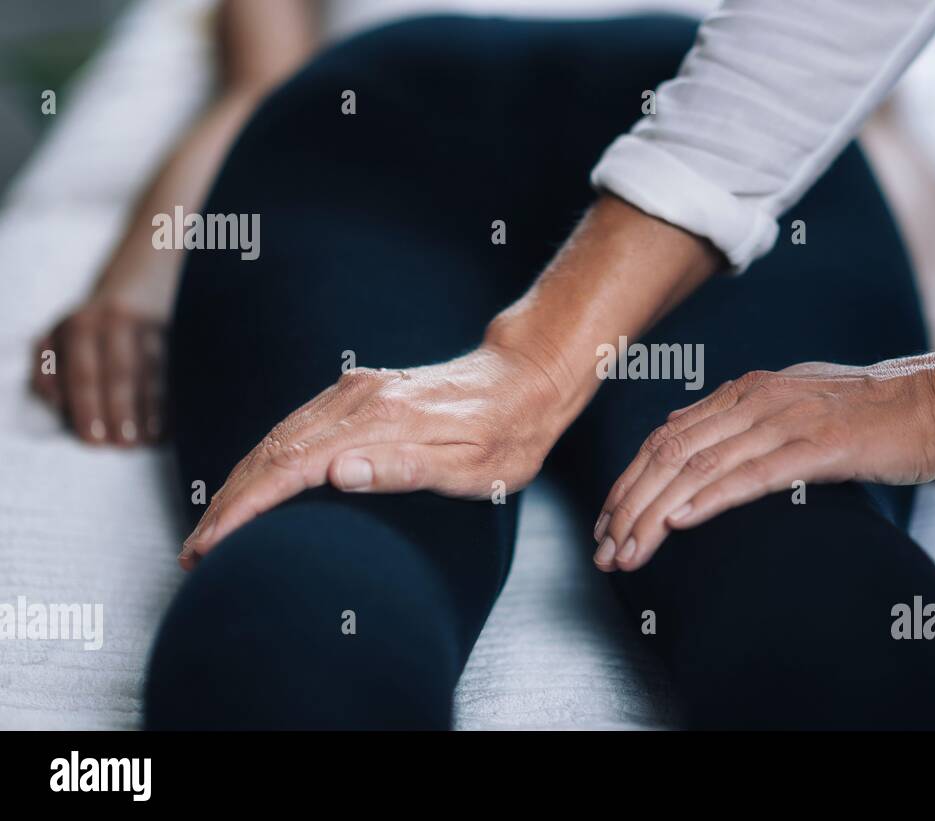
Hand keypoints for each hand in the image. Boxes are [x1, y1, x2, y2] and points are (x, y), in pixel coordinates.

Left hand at [30, 297, 167, 445]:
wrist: (141, 279)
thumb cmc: (93, 322)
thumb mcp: (60, 334)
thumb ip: (48, 368)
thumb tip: (56, 401)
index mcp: (82, 325)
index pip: (84, 372)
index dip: (88, 406)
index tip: (94, 438)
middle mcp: (118, 321)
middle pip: (121, 373)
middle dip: (122, 410)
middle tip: (124, 444)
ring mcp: (151, 325)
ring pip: (152, 372)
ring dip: (152, 409)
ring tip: (148, 439)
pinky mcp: (177, 331)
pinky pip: (175, 369)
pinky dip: (172, 398)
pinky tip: (170, 424)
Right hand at [179, 344, 571, 569]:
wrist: (523, 379)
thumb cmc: (507, 435)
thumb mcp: (474, 468)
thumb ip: (407, 470)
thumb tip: (339, 474)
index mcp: (382, 421)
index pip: (292, 467)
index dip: (247, 508)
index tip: (212, 544)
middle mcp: (358, 399)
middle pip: (272, 452)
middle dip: (228, 504)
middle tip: (195, 553)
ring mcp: (355, 391)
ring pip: (277, 437)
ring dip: (239, 483)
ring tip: (211, 529)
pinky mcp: (358, 390)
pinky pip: (295, 427)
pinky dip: (264, 460)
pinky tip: (252, 486)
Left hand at [592, 358, 934, 571]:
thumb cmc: (875, 414)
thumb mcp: (796, 405)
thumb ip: (744, 419)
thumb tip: (688, 435)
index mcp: (746, 391)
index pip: (665, 438)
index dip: (628, 484)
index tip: (607, 524)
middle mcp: (756, 399)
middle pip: (669, 454)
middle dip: (629, 507)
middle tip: (606, 553)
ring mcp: (787, 420)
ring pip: (700, 467)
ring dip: (656, 514)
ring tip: (630, 552)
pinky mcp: (820, 446)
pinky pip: (753, 474)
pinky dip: (710, 498)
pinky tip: (680, 522)